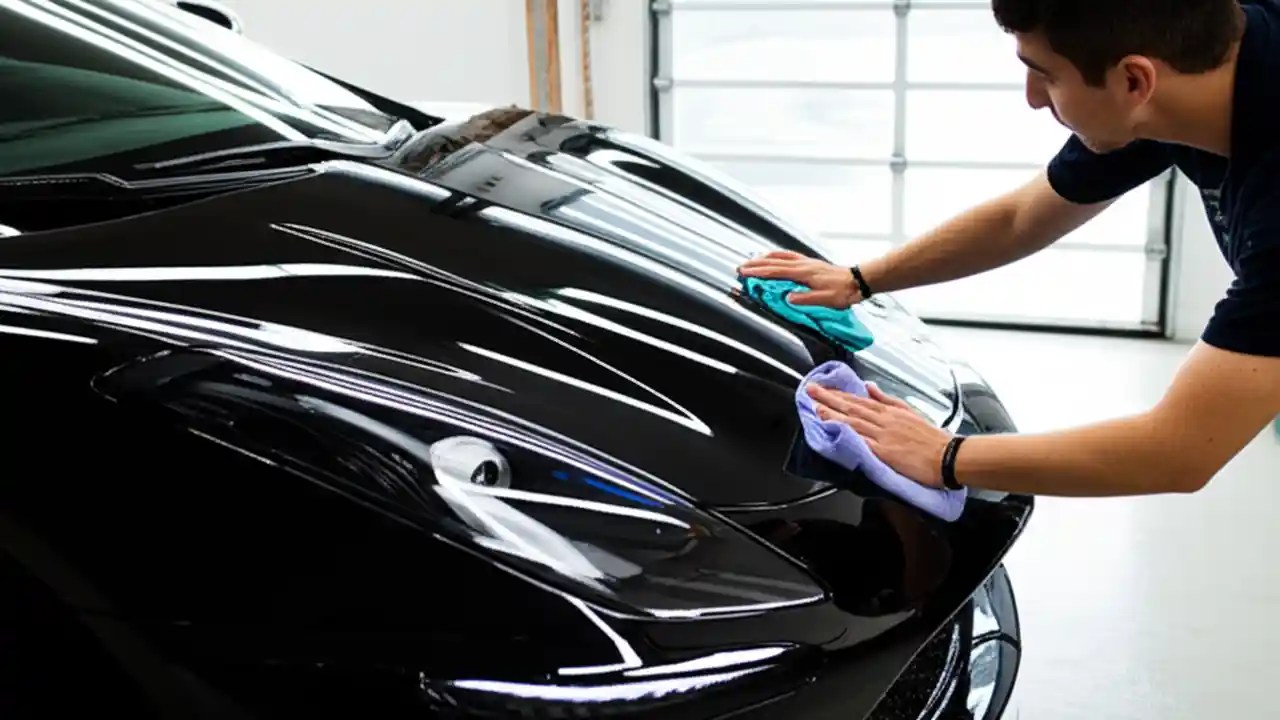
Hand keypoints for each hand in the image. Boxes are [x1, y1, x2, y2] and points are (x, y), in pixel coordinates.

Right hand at [738, 250, 861, 307]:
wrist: (857, 281)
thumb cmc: (843, 292)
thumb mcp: (825, 300)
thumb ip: (806, 299)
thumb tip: (788, 298)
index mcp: (804, 274)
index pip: (776, 272)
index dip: (759, 272)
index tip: (745, 273)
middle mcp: (803, 265)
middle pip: (775, 261)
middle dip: (756, 264)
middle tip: (741, 267)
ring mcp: (806, 262)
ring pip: (781, 256)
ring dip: (764, 258)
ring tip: (751, 261)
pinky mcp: (810, 263)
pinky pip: (789, 256)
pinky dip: (777, 255)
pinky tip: (773, 257)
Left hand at [806, 382, 952, 488]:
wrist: (947, 456)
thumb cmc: (933, 438)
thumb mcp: (911, 411)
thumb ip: (888, 399)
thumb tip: (870, 387)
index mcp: (890, 412)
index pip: (859, 400)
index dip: (839, 393)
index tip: (823, 387)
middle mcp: (884, 421)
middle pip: (852, 407)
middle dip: (829, 398)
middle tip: (811, 390)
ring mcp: (883, 436)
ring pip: (853, 421)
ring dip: (833, 413)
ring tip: (816, 407)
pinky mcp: (884, 452)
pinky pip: (862, 441)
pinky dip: (847, 434)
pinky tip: (835, 430)